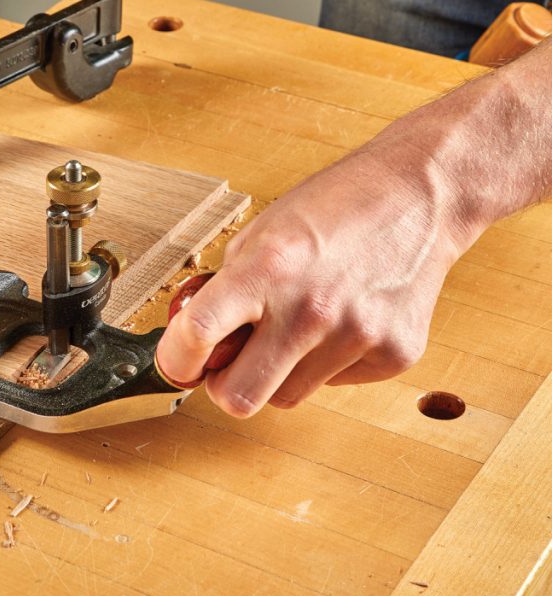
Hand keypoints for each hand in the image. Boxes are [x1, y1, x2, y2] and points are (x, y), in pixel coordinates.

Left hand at [155, 112, 474, 416]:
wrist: (420, 197)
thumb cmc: (335, 208)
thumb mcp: (261, 235)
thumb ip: (226, 291)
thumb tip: (193, 343)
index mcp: (268, 269)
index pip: (199, 335)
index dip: (176, 358)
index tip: (177, 361)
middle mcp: (311, 309)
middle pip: (240, 398)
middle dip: (225, 386)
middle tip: (230, 364)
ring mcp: (356, 336)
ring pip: (288, 396)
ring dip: (279, 373)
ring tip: (298, 327)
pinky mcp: (394, 355)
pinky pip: (335, 384)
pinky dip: (326, 364)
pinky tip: (342, 321)